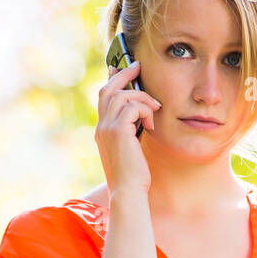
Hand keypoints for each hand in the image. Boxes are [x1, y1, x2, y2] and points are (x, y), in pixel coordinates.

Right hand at [94, 59, 161, 195]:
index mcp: (102, 130)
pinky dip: (145, 111)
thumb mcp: (131, 148)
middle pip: (108, 89)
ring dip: (143, 99)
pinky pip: (133, 106)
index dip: (112, 80)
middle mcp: (101, 126)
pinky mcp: (118, 131)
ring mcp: (107, 128)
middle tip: (138, 67)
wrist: (128, 191)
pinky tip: (151, 125)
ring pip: (123, 96)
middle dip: (124, 75)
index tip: (119, 69)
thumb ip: (130, 131)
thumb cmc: (133, 175)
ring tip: (155, 110)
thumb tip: (140, 116)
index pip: (103, 97)